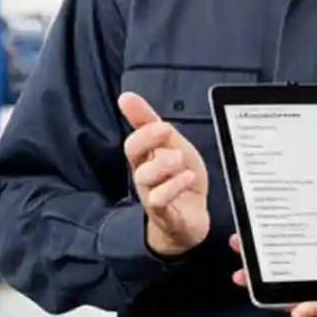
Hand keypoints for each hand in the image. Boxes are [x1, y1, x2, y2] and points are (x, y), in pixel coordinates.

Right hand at [118, 92, 209, 256]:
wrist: (191, 219)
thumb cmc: (180, 179)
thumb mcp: (174, 146)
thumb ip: (154, 124)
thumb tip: (126, 97)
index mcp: (146, 156)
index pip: (136, 134)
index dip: (137, 119)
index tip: (134, 103)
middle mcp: (144, 174)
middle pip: (133, 153)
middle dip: (146, 138)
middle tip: (164, 130)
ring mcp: (152, 194)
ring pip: (145, 178)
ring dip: (161, 164)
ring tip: (177, 158)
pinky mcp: (164, 213)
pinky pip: (160, 201)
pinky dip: (173, 187)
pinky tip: (187, 177)